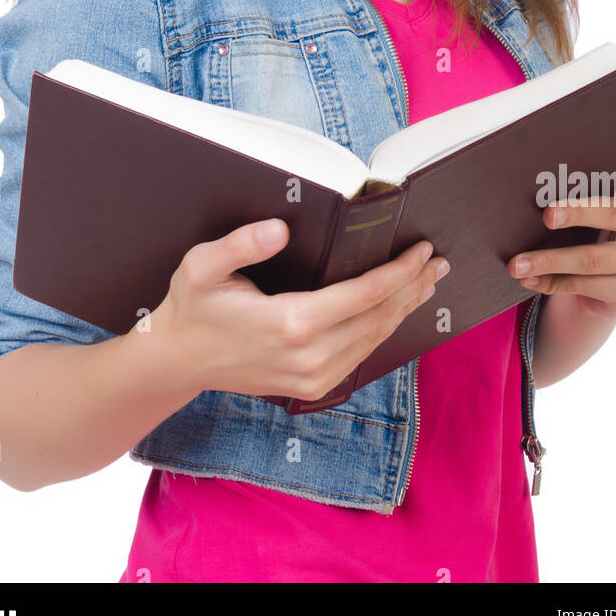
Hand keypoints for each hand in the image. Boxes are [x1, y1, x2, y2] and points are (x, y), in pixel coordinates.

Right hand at [150, 218, 449, 399]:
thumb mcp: (203, 266)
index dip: (399, 270)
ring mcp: (313, 377)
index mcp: (290, 323)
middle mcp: (309, 356)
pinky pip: (360, 356)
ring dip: (404, 309)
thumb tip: (279, 228)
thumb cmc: (192, 307)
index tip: (422, 249)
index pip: (365, 294)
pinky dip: (383, 330)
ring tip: (426, 283)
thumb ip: (241, 244)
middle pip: (379, 316)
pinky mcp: (311, 386)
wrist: (178, 361)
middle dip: (412, 286)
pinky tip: (394, 312)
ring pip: (375, 339)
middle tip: (438, 262)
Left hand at [506, 125, 615, 318]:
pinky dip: (554, 282)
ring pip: (594, 259)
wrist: (615, 284)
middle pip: (615, 214)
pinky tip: (530, 280)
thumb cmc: (603, 229)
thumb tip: (553, 162)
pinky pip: (588, 285)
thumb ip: (597, 182)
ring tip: (517, 263)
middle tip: (547, 215)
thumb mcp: (605, 203)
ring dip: (549, 260)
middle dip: (577, 213)